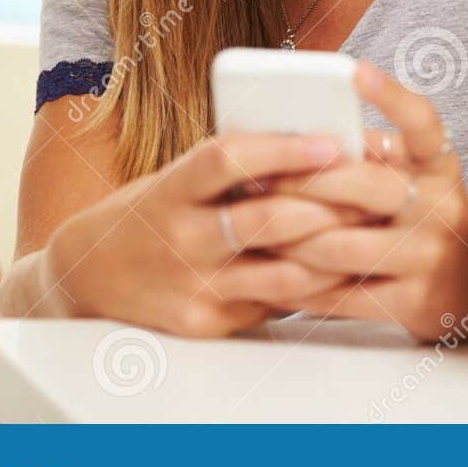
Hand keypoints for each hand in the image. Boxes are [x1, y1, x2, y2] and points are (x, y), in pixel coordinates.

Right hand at [46, 131, 357, 337]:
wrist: (86, 274)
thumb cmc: (154, 210)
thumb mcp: (179, 176)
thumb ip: (237, 166)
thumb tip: (324, 144)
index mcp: (171, 188)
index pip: (226, 159)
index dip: (282, 149)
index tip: (331, 142)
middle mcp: (179, 238)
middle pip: (267, 221)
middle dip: (332, 205)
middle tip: (380, 190)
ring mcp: (193, 286)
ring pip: (282, 273)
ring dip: (336, 251)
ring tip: (374, 230)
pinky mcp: (206, 324)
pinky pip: (275, 306)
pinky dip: (316, 287)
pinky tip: (347, 270)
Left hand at [263, 60, 467, 342]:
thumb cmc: (426, 218)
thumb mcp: (417, 177)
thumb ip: (374, 156)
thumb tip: (298, 136)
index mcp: (440, 165)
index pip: (423, 121)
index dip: (391, 95)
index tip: (354, 71)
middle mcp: (441, 205)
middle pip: (365, 186)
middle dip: (303, 183)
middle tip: (257, 179)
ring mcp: (428, 255)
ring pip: (341, 246)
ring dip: (289, 239)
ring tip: (253, 229)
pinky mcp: (412, 301)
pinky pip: (340, 294)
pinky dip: (299, 285)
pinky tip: (271, 275)